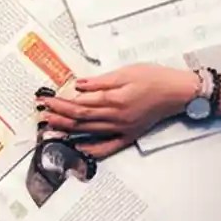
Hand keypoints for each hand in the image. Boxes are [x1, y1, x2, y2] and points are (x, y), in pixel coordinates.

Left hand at [37, 66, 199, 158]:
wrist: (178, 92)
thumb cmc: (155, 79)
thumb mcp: (126, 72)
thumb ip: (100, 81)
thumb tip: (79, 85)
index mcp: (114, 100)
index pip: (79, 103)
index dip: (60, 103)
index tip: (46, 100)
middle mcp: (116, 117)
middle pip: (80, 119)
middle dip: (58, 116)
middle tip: (42, 114)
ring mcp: (122, 129)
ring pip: (89, 132)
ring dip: (68, 129)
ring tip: (51, 127)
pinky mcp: (129, 135)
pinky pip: (107, 147)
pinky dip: (91, 148)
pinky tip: (78, 147)